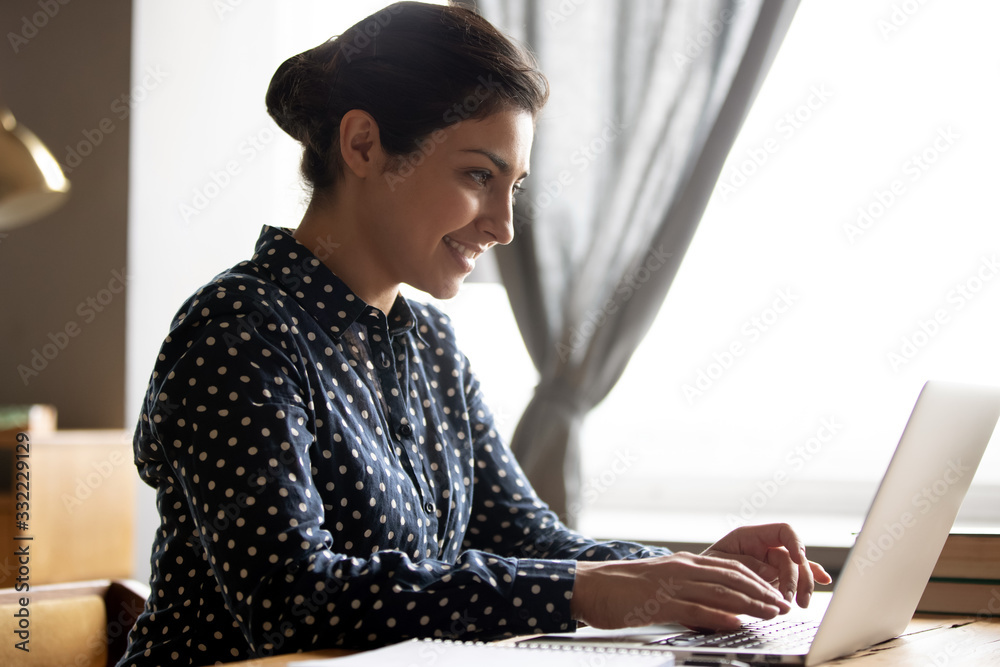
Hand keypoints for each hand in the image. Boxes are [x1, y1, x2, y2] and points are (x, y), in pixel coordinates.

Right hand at [570, 552, 793, 631]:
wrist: (587, 585)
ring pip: (720, 590)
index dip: (756, 581)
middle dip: (762, 591)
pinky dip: (719, 614)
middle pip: (732, 577)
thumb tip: (709, 605)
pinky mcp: (659, 601)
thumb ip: (684, 590)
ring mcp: (671, 584)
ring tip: (772, 613)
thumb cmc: (618, 588)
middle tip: (784, 605)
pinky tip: (736, 622)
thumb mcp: (657, 583)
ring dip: (750, 603)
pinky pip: (695, 607)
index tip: (775, 593)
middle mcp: (681, 569)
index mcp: (682, 563)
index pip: (729, 568)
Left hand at [701, 523, 831, 607]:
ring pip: (797, 571)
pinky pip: (797, 577)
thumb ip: (743, 564)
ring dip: (803, 586)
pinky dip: (810, 579)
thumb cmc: (702, 570)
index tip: (799, 558)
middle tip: (790, 599)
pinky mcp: (774, 580)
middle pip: (793, 557)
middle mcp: (764, 548)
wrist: (695, 588)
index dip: (795, 542)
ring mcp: (771, 565)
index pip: (783, 531)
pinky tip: (824, 580)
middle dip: (797, 577)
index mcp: (749, 537)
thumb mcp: (717, 563)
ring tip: (800, 604)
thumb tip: (770, 574)